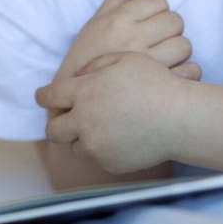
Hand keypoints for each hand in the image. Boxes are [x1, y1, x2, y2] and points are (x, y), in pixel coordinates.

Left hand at [36, 52, 188, 173]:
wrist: (179, 118)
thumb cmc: (155, 83)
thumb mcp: (124, 60)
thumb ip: (95, 67)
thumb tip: (78, 78)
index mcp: (84, 93)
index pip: (49, 96)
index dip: (43, 96)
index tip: (42, 96)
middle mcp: (84, 121)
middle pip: (53, 130)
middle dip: (55, 122)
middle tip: (63, 117)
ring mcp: (96, 146)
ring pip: (73, 146)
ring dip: (78, 136)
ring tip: (93, 127)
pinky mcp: (110, 163)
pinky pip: (96, 156)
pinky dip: (99, 148)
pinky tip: (115, 136)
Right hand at [55, 0, 199, 81]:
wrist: (73, 102)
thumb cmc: (84, 59)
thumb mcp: (95, 23)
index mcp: (118, 20)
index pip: (159, 0)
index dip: (156, 10)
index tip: (147, 23)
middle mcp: (132, 39)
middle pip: (175, 21)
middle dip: (169, 30)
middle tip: (156, 41)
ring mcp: (146, 64)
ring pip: (185, 46)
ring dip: (178, 51)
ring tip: (162, 59)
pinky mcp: (157, 87)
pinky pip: (190, 70)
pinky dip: (186, 72)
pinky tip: (169, 76)